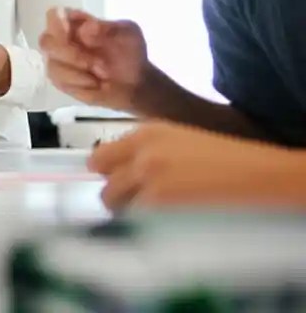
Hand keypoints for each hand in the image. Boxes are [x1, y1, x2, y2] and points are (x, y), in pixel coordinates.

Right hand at [37, 7, 155, 112]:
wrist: (136, 83)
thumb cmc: (130, 53)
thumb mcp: (128, 34)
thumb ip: (108, 28)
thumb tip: (86, 28)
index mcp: (76, 22)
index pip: (54, 15)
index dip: (57, 23)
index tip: (70, 33)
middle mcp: (61, 39)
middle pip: (46, 42)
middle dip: (71, 54)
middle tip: (96, 64)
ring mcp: (58, 61)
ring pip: (52, 65)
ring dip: (79, 72)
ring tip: (102, 75)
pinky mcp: (60, 80)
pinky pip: (59, 82)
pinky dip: (80, 84)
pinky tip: (95, 84)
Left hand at [89, 122, 305, 209]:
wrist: (256, 173)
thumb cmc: (225, 161)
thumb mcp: (178, 142)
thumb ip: (145, 153)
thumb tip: (117, 174)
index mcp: (145, 132)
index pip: (99, 156)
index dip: (106, 174)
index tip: (116, 185)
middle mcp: (140, 150)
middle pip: (101, 179)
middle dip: (114, 193)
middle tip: (134, 205)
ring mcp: (146, 174)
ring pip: (112, 201)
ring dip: (125, 211)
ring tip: (150, 216)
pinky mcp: (157, 200)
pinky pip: (132, 217)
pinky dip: (141, 224)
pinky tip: (162, 223)